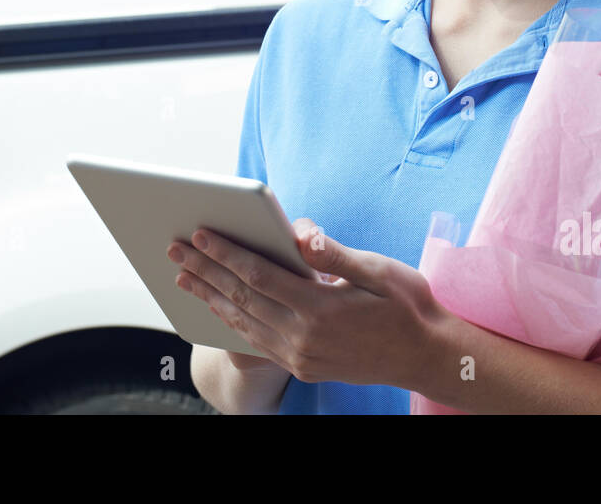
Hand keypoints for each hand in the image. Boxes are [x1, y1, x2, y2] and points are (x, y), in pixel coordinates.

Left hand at [168, 216, 445, 388]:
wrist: (426, 355)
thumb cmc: (405, 304)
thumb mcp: (376, 270)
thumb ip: (333, 253)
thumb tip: (301, 234)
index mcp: (320, 307)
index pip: (259, 275)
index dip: (226, 252)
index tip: (200, 233)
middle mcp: (303, 337)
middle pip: (242, 298)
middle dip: (205, 270)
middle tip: (174, 249)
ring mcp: (301, 357)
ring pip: (243, 322)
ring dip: (210, 296)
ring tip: (183, 275)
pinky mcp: (303, 367)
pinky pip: (257, 342)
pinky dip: (232, 321)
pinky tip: (217, 306)